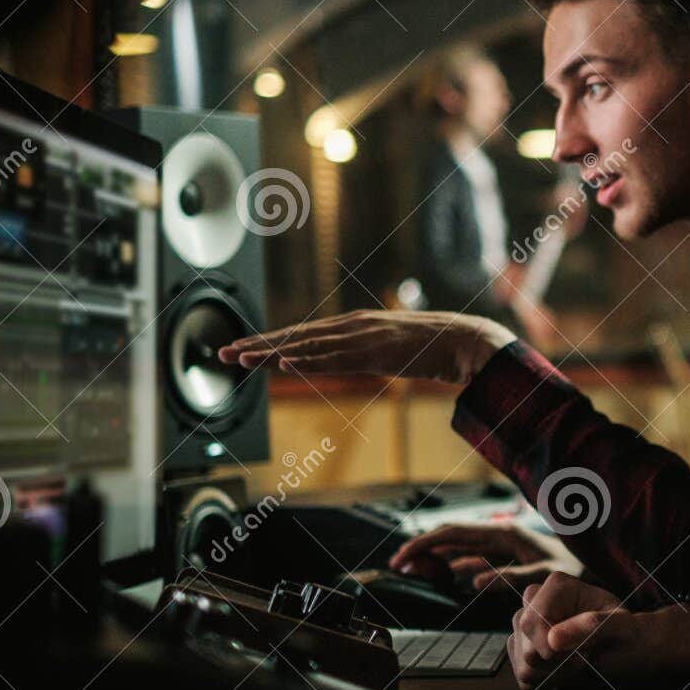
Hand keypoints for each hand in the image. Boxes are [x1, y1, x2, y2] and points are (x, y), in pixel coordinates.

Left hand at [217, 310, 515, 384]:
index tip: (243, 347)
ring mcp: (363, 338)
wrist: (465, 339)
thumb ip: (369, 351)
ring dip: (272, 353)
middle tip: (224, 351)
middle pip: (296, 336)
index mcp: (356, 325)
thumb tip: (353, 361)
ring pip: (308, 346)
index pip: (304, 333)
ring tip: (243, 358)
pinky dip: (309, 360)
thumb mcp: (391, 348)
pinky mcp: (375, 352)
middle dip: (258, 344)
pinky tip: (286, 364)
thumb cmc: (433, 346)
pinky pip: (336, 359)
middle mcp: (353, 326)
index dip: (270, 340)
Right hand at [387, 521, 583, 592]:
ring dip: (434, 556)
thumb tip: (469, 580)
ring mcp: (502, 547)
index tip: (403, 554)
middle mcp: (500, 535)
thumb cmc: (574, 570)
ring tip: (410, 567)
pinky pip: (473, 559)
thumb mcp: (544, 575)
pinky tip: (443, 573)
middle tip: (396, 563)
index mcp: (504, 533)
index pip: (454, 533)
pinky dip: (454, 565)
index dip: (425, 543)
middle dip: (422, 547)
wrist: (596, 570)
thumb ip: (509, 577)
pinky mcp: (507, 558)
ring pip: (458, 548)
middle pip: (451, 538)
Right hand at [508, 572, 689, 689]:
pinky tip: (566, 671)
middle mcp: (534, 600)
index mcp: (558, 586)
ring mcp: (524, 624)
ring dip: (555, 675)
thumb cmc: (628, 632)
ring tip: (579, 664)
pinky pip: (522, 676)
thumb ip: (591, 627)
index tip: (583, 656)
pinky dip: (546, 682)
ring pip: (523, 664)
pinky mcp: (521, 647)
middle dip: (558, 664)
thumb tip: (553, 639)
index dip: (555, 649)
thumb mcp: (621, 627)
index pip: (533, 622)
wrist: (627, 646)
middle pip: (527, 645)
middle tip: (586, 660)